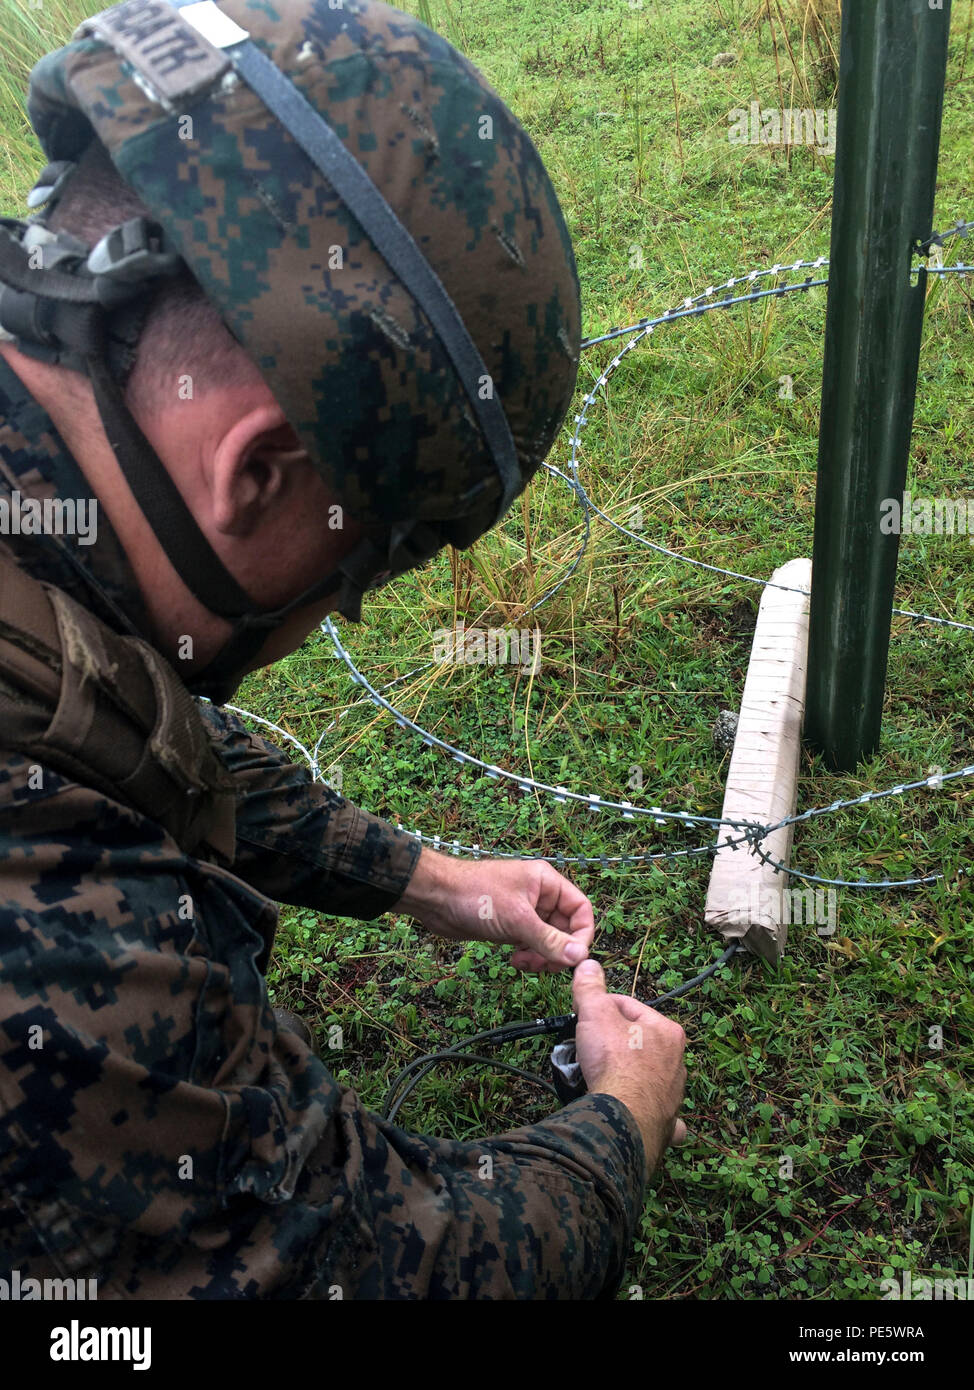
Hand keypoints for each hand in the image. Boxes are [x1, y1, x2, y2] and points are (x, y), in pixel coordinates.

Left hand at [393, 849, 594, 970]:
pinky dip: (528, 956)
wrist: (436, 898)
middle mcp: (539, 896)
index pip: (581, 909)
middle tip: (545, 965)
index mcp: (547, 883)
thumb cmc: (474, 895)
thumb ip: (549, 940)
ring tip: (524, 963)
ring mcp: (525, 912)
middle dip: (558, 950)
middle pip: (566, 928)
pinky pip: (531, 944)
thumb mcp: (517, 919)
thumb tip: (579, 957)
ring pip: (549, 940)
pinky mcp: (510, 926)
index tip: (573, 957)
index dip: (582, 934)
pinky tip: (514, 960)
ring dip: (542, 956)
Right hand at [572, 959, 687, 1166]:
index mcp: (666, 1030)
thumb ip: (590, 988)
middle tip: (589, 1049)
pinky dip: (650, 1111)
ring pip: (647, 1075)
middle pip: (638, 1042)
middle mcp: (677, 1060)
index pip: (628, 1007)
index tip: (582, 1018)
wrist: (624, 1116)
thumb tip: (588, 964)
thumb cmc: (614, 1061)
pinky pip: (659, 1112)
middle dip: (614, 1043)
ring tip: (602, 1077)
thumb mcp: (596, 1014)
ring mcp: (673, 1093)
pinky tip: (639, 1111)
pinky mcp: (665, 1120)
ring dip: (631, 1075)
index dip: (601, 1009)